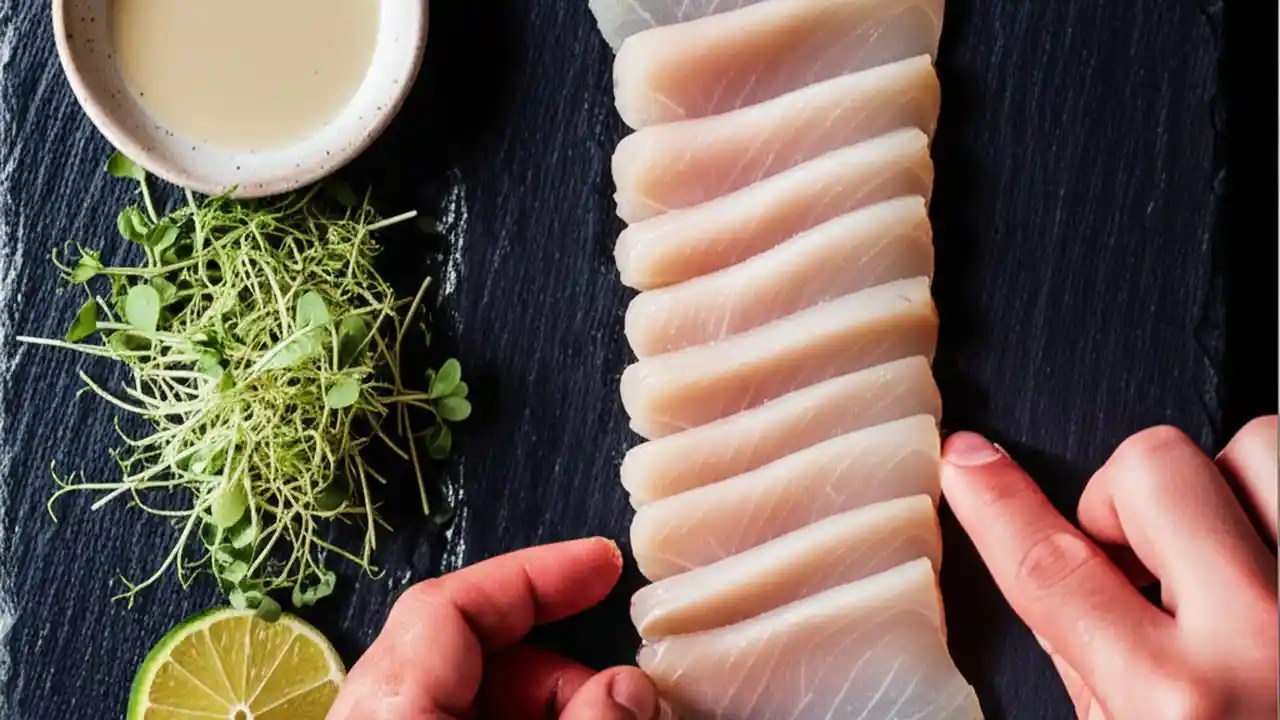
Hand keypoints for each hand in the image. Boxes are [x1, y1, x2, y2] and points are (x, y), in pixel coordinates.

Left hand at [328, 538, 661, 719]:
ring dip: (544, 703)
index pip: (449, 604)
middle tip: (620, 695)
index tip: (603, 564)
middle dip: (553, 662)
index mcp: (389, 709)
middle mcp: (372, 717)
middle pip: (465, 649)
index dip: (533, 574)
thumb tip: (629, 687)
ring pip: (469, 693)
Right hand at [942, 418, 1277, 719]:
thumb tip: (1058, 561)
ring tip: (1230, 556)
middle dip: (1127, 500)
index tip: (971, 462)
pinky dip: (1277, 509)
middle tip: (1142, 553)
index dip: (995, 502)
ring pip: (1256, 446)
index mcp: (1177, 703)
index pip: (1052, 567)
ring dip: (1227, 491)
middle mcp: (1262, 643)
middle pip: (1153, 469)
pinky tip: (1272, 570)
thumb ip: (1090, 661)